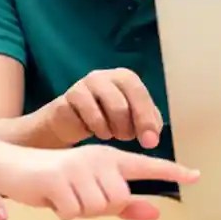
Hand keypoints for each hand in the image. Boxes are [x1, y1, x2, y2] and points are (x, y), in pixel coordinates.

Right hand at [0, 145, 198, 219]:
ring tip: (65, 195)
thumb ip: (123, 204)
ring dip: (79, 210)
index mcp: (109, 159)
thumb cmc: (57, 181)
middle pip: (117, 200)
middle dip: (98, 208)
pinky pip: (73, 212)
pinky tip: (52, 198)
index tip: (195, 175)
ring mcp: (79, 166)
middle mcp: (98, 158)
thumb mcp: (91, 192)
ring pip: (96, 208)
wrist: (15, 167)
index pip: (146, 166)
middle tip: (78, 197)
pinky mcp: (60, 177)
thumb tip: (156, 213)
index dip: (171, 171)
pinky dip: (62, 212)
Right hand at [40, 68, 162, 148]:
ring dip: (111, 131)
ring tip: (109, 133)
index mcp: (124, 77)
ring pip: (103, 114)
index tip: (150, 142)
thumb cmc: (108, 117)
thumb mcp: (133, 119)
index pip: (140, 94)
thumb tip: (152, 138)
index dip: (146, 119)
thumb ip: (149, 124)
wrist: (72, 120)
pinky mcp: (68, 99)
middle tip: (126, 137)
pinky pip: (89, 119)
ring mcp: (83, 85)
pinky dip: (96, 130)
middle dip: (127, 128)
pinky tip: (93, 130)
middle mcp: (103, 76)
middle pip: (122, 106)